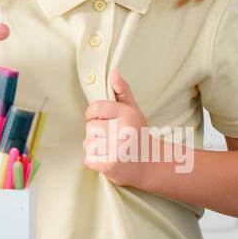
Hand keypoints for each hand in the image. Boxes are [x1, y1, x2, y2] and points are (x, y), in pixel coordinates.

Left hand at [82, 67, 150, 188]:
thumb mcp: (132, 110)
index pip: (95, 108)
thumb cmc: (137, 134)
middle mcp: (124, 131)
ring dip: (95, 147)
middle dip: (96, 132)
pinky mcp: (110, 165)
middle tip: (111, 137)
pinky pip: (89, 158)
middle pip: (90, 127)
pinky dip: (95, 160)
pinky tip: (108, 159)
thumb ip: (122, 91)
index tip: (102, 119)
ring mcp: (117, 150)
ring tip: (110, 148)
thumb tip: (113, 73)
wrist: (149, 165)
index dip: (93, 114)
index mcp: (128, 115)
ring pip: (88, 143)